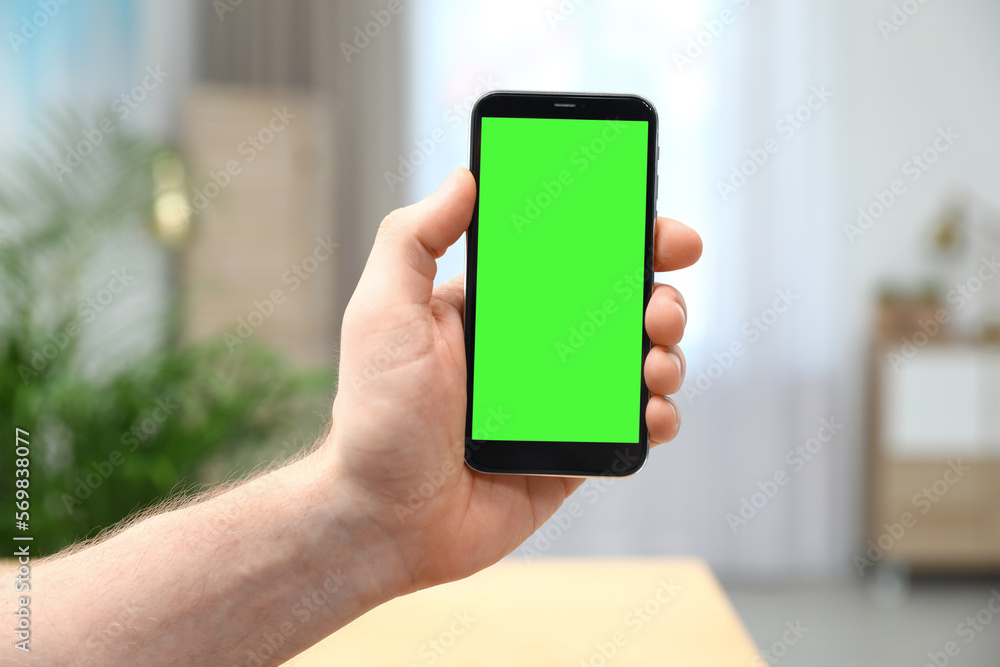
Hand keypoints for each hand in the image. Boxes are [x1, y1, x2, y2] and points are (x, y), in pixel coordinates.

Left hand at [320, 168, 701, 594]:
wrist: (382, 521)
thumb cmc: (373, 417)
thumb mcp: (382, 312)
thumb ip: (414, 239)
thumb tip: (464, 177)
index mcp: (497, 307)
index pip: (570, 257)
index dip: (622, 237)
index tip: (659, 229)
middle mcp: (533, 348)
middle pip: (620, 305)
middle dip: (660, 295)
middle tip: (660, 307)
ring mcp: (558, 401)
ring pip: (637, 362)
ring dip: (667, 352)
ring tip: (656, 363)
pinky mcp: (573, 451)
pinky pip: (631, 426)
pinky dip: (657, 416)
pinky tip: (651, 414)